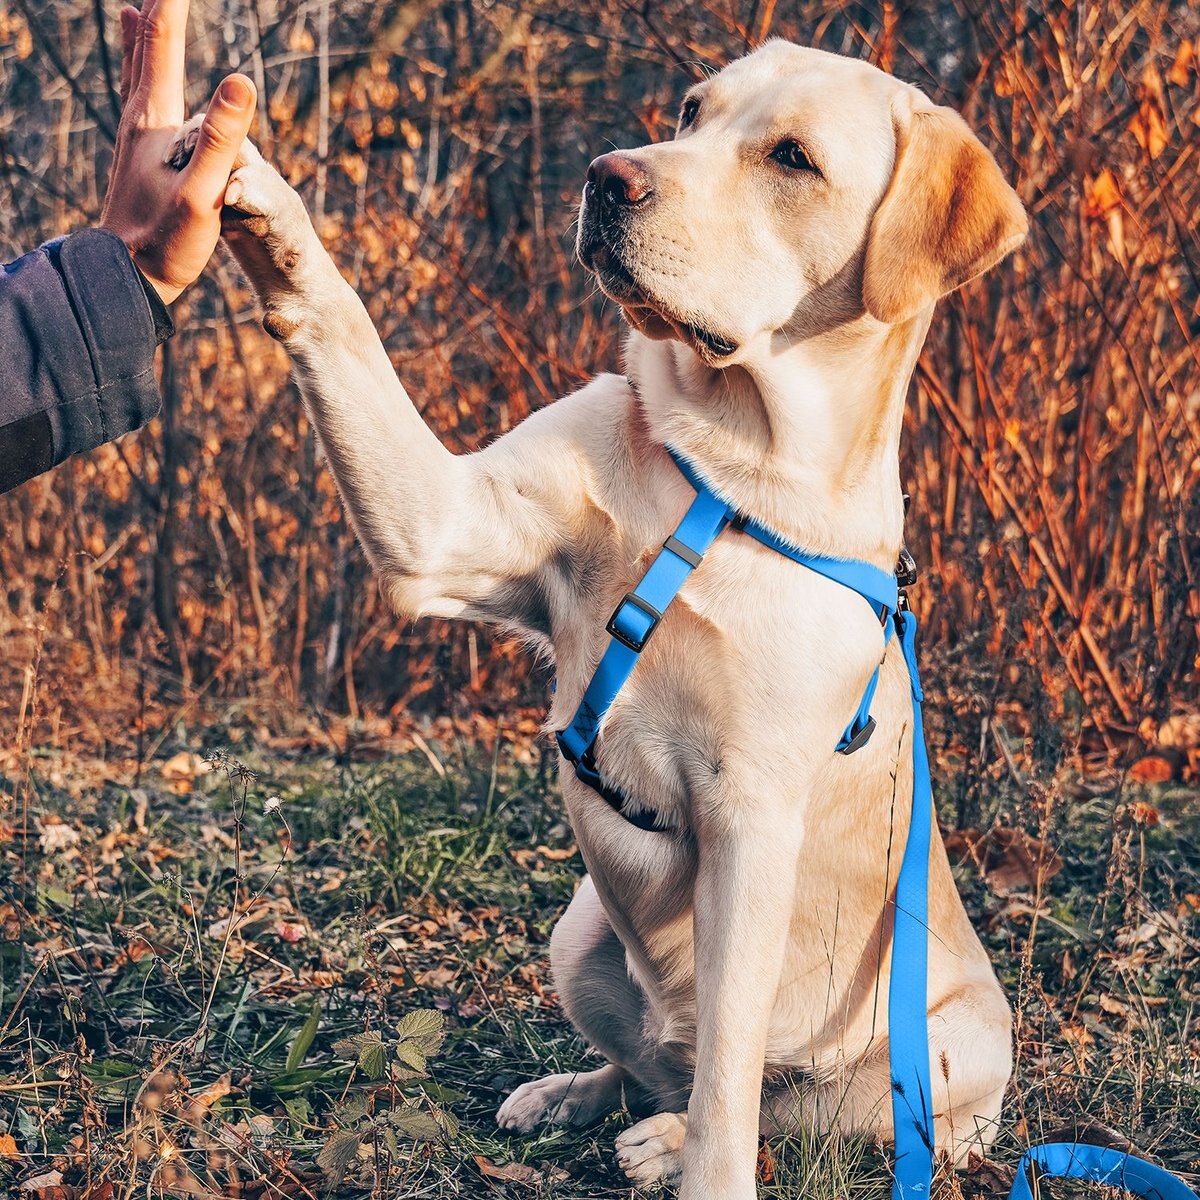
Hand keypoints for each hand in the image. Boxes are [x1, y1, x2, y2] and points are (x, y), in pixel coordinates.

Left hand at [99, 0, 255, 303]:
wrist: (124, 277)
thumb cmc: (166, 243)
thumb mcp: (203, 192)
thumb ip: (221, 138)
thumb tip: (240, 80)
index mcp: (155, 122)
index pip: (165, 46)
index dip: (174, 6)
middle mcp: (138, 122)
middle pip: (146, 51)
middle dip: (158, 12)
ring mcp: (133, 141)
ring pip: (136, 75)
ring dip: (142, 39)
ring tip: (137, 11)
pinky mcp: (135, 161)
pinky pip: (138, 102)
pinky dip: (139, 77)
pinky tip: (142, 86)